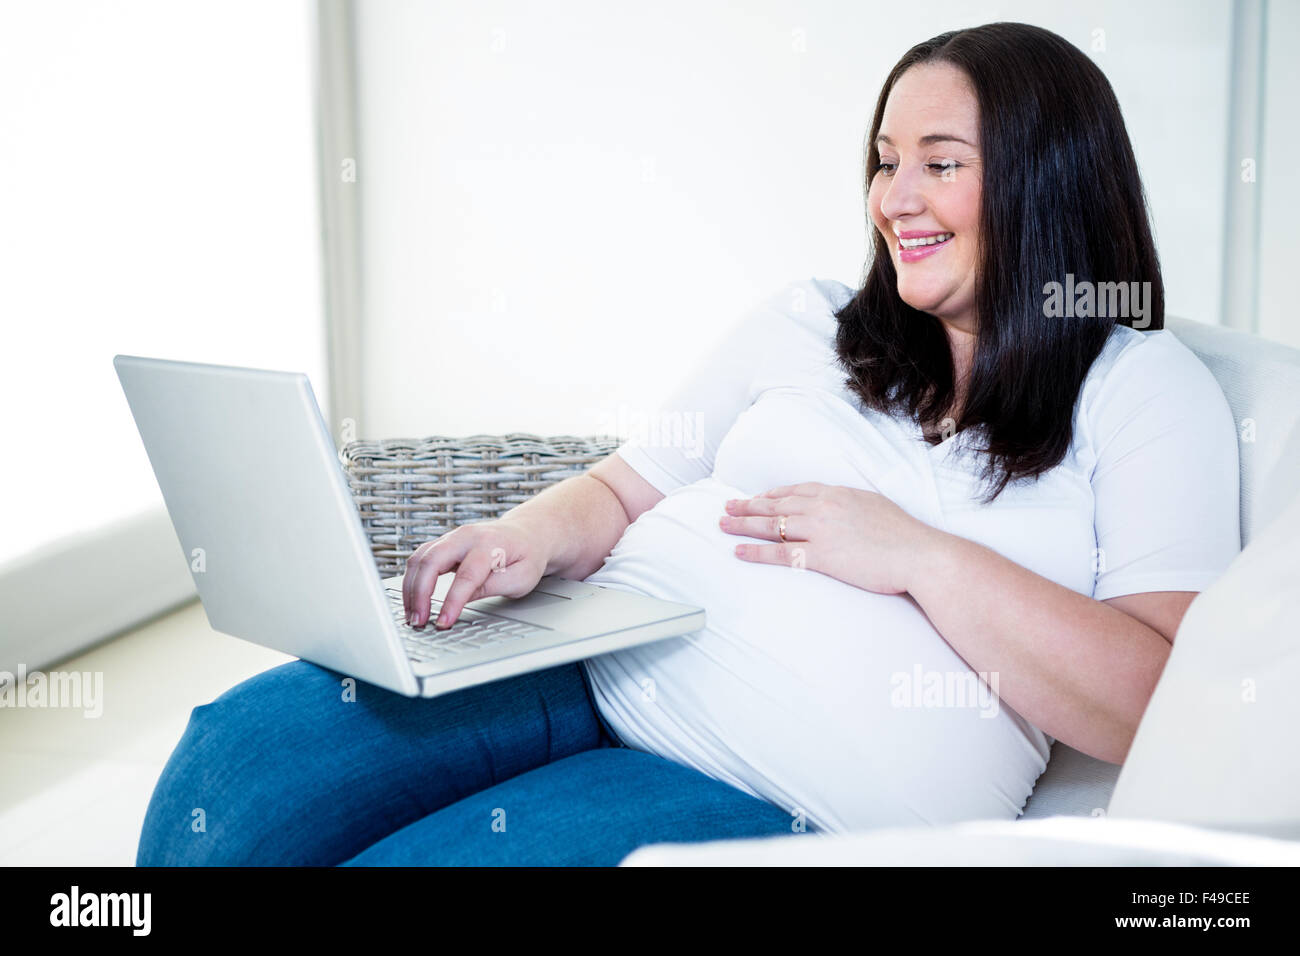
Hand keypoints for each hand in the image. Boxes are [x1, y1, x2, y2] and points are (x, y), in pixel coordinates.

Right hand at [403, 519, 549, 628]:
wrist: (528, 534)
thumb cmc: (527, 557)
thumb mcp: (521, 577)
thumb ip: (493, 586)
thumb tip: (464, 600)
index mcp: (490, 543)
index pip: (466, 575)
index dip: (452, 601)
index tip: (443, 621)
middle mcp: (466, 536)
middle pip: (433, 560)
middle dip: (420, 593)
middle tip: (418, 620)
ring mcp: (452, 538)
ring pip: (420, 558)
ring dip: (411, 588)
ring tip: (413, 615)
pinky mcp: (443, 544)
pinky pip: (420, 559)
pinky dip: (412, 580)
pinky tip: (412, 600)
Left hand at [718, 482, 937, 594]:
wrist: (918, 554)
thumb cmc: (904, 534)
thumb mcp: (874, 505)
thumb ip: (850, 504)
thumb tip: (839, 508)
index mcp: (837, 493)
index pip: (794, 490)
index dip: (771, 494)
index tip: (756, 497)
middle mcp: (823, 507)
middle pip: (776, 504)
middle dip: (748, 505)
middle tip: (727, 506)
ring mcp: (820, 530)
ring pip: (771, 525)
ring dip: (743, 524)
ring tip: (723, 525)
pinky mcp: (820, 556)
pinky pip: (779, 552)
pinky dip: (755, 551)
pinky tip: (738, 551)